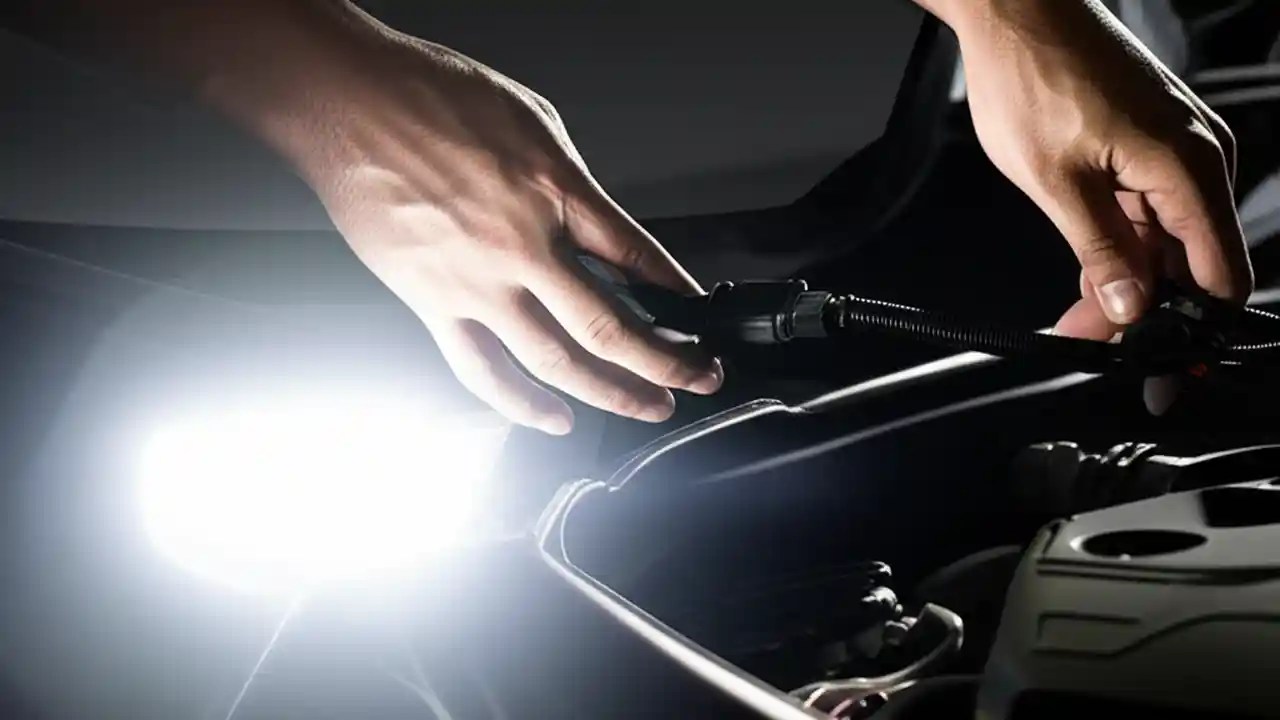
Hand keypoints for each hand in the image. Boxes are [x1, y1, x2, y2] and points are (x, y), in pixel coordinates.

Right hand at [225, 3, 720, 433]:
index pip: (639, 256)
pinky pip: (482, 370)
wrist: (347, 100)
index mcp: (555, 190)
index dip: (678, 292)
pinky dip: (521, 404)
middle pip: (610, 327)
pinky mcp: (431, 303)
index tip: (697, 315)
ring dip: (610, 394)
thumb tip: (597, 233)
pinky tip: (552, 418)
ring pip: (555, 362)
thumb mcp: (534, 122)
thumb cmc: (431, 95)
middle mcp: (522, 247)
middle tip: (693, 380)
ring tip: (645, 407)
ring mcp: (475, 283)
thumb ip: (570, 186)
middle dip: (664, 364)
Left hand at [933, 0, 1252, 338]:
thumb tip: (1130, 307)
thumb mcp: (1057, 182)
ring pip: (1166, 241)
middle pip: (1190, 263)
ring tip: (1077, 319)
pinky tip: (1088, 275)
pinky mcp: (1148, 145)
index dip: (1190, 328)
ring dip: (1128, 282)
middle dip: (1146, 311)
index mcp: (1187, 168)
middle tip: (1093, 343)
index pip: (1219, 275)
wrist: (1017, 11)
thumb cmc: (1032, 77)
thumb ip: (1100, 250)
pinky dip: (1122, 246)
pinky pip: (1149, 212)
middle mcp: (1196, 158)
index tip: (1158, 366)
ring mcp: (1174, 150)